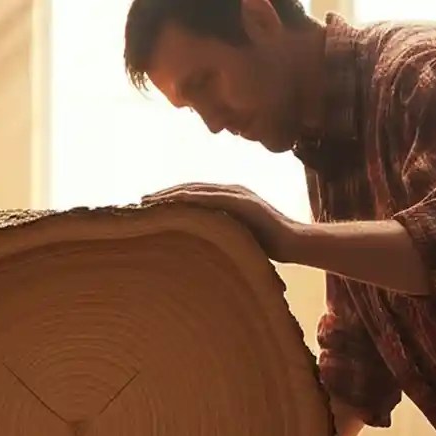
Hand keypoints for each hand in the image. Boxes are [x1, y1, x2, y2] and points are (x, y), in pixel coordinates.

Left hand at [140, 182, 301, 260]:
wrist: (296, 244)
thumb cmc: (268, 247)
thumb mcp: (237, 239)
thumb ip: (220, 235)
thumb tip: (197, 247)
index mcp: (229, 199)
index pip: (193, 194)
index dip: (170, 197)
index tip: (147, 205)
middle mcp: (232, 192)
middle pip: (191, 188)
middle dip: (164, 194)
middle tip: (138, 202)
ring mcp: (238, 195)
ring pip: (198, 190)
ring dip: (172, 194)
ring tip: (149, 202)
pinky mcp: (244, 203)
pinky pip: (213, 198)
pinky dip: (192, 199)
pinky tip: (174, 203)